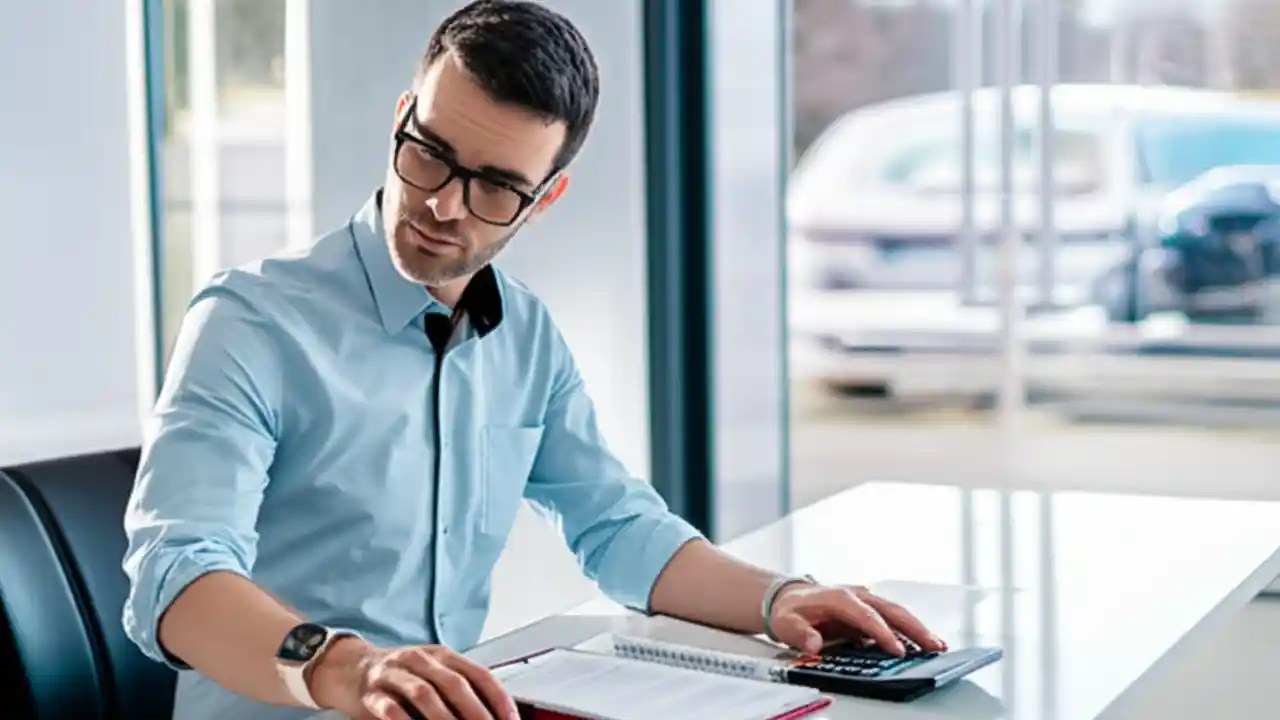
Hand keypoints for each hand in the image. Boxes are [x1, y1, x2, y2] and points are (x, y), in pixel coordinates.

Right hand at [307, 636, 518, 719]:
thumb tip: (494, 713)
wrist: (349, 667)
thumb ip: (459, 688)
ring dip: (444, 719)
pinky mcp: (371, 692)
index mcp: (442, 656)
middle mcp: (421, 660)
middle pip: (455, 684)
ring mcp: (395, 674)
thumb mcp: (432, 673)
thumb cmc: (399, 675)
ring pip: (425, 694)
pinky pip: (390, 707)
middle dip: (475, 712)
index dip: (498, 698)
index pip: (478, 674)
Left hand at [768, 583, 946, 657]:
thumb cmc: (790, 611)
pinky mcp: (870, 609)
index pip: (865, 615)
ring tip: (937, 646)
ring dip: (917, 628)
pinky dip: (910, 630)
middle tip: (932, 646)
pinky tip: (923, 644)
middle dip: (913, 628)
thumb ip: (801, 634)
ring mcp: (865, 600)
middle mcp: (857, 595)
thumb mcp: (787, 624)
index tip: (897, 650)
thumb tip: (814, 644)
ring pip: (897, 613)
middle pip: (890, 610)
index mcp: (838, 597)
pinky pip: (893, 619)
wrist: (789, 599)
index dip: (882, 633)